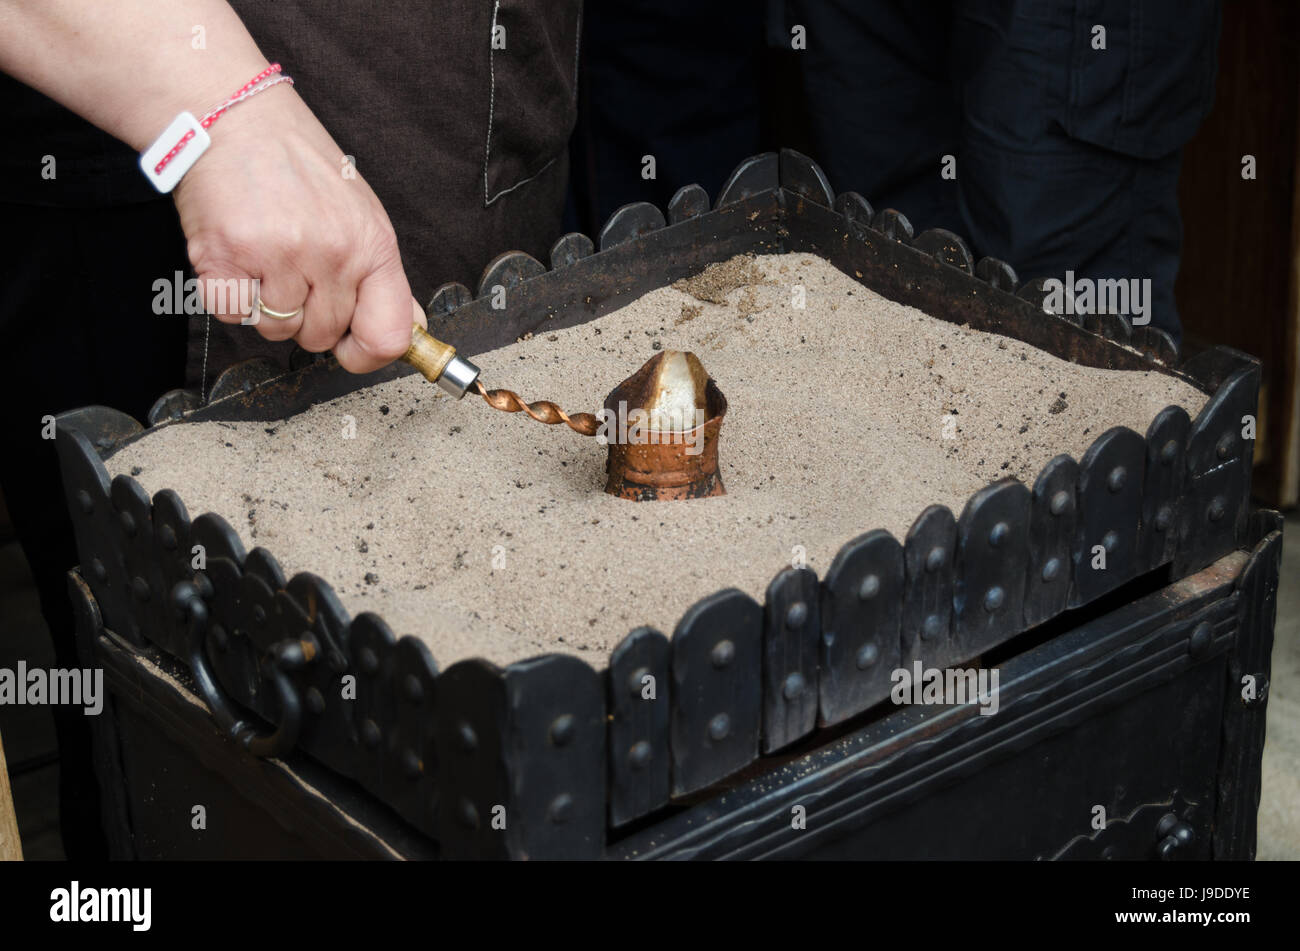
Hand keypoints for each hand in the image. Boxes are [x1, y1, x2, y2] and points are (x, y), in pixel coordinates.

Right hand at [172, 84, 423, 371]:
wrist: (233, 115)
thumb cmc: (296, 163)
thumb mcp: (360, 214)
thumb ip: (381, 276)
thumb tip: (408, 326)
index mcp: (372, 245)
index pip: (390, 335)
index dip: (368, 354)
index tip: (352, 349)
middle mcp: (332, 253)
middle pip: (323, 337)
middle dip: (305, 316)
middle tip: (292, 269)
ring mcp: (280, 255)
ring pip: (277, 329)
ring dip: (266, 304)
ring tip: (264, 255)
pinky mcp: (227, 256)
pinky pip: (232, 314)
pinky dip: (228, 294)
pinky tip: (237, 255)